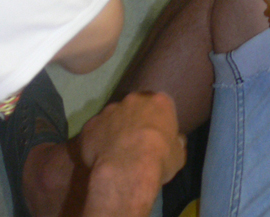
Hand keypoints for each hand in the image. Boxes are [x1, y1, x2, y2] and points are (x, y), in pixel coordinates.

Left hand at [78, 93, 185, 216]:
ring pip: (113, 117)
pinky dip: (97, 140)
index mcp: (159, 101)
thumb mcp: (178, 155)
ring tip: (115, 151)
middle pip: (134, 107)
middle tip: (135, 141)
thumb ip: (177, 143)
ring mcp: (110, 110)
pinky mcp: (91, 125)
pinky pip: (94, 131)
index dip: (157, 120)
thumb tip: (178, 141)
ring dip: (114, 129)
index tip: (156, 135)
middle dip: (134, 120)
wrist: (127, 170)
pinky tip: (100, 157)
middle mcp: (134, 99)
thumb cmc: (159, 160)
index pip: (159, 105)